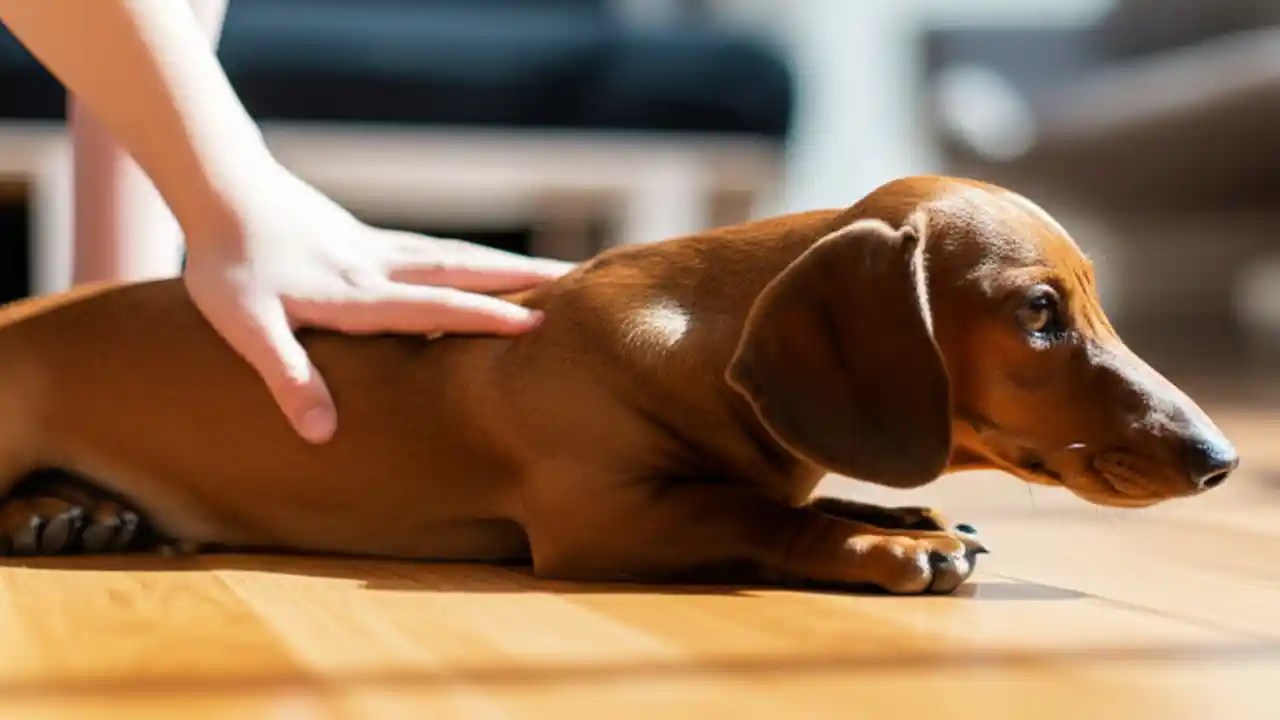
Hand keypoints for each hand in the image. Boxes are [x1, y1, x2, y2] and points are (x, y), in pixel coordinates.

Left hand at [183, 161, 572, 443]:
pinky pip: (434, 249)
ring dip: (506, 265)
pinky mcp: (368, 238)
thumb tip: (323, 433)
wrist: (220, 187)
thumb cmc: (229, 263)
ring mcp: (378, 248)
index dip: (485, 317)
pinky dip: (470, 258)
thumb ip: (287, 377)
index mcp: (358, 294)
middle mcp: (381, 267)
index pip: (435, 305)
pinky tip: (481, 263)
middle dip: (523, 279)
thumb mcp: (246, 327)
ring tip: (553, 272)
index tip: (540, 325)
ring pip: (456, 256)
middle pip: (465, 270)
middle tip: (580, 282)